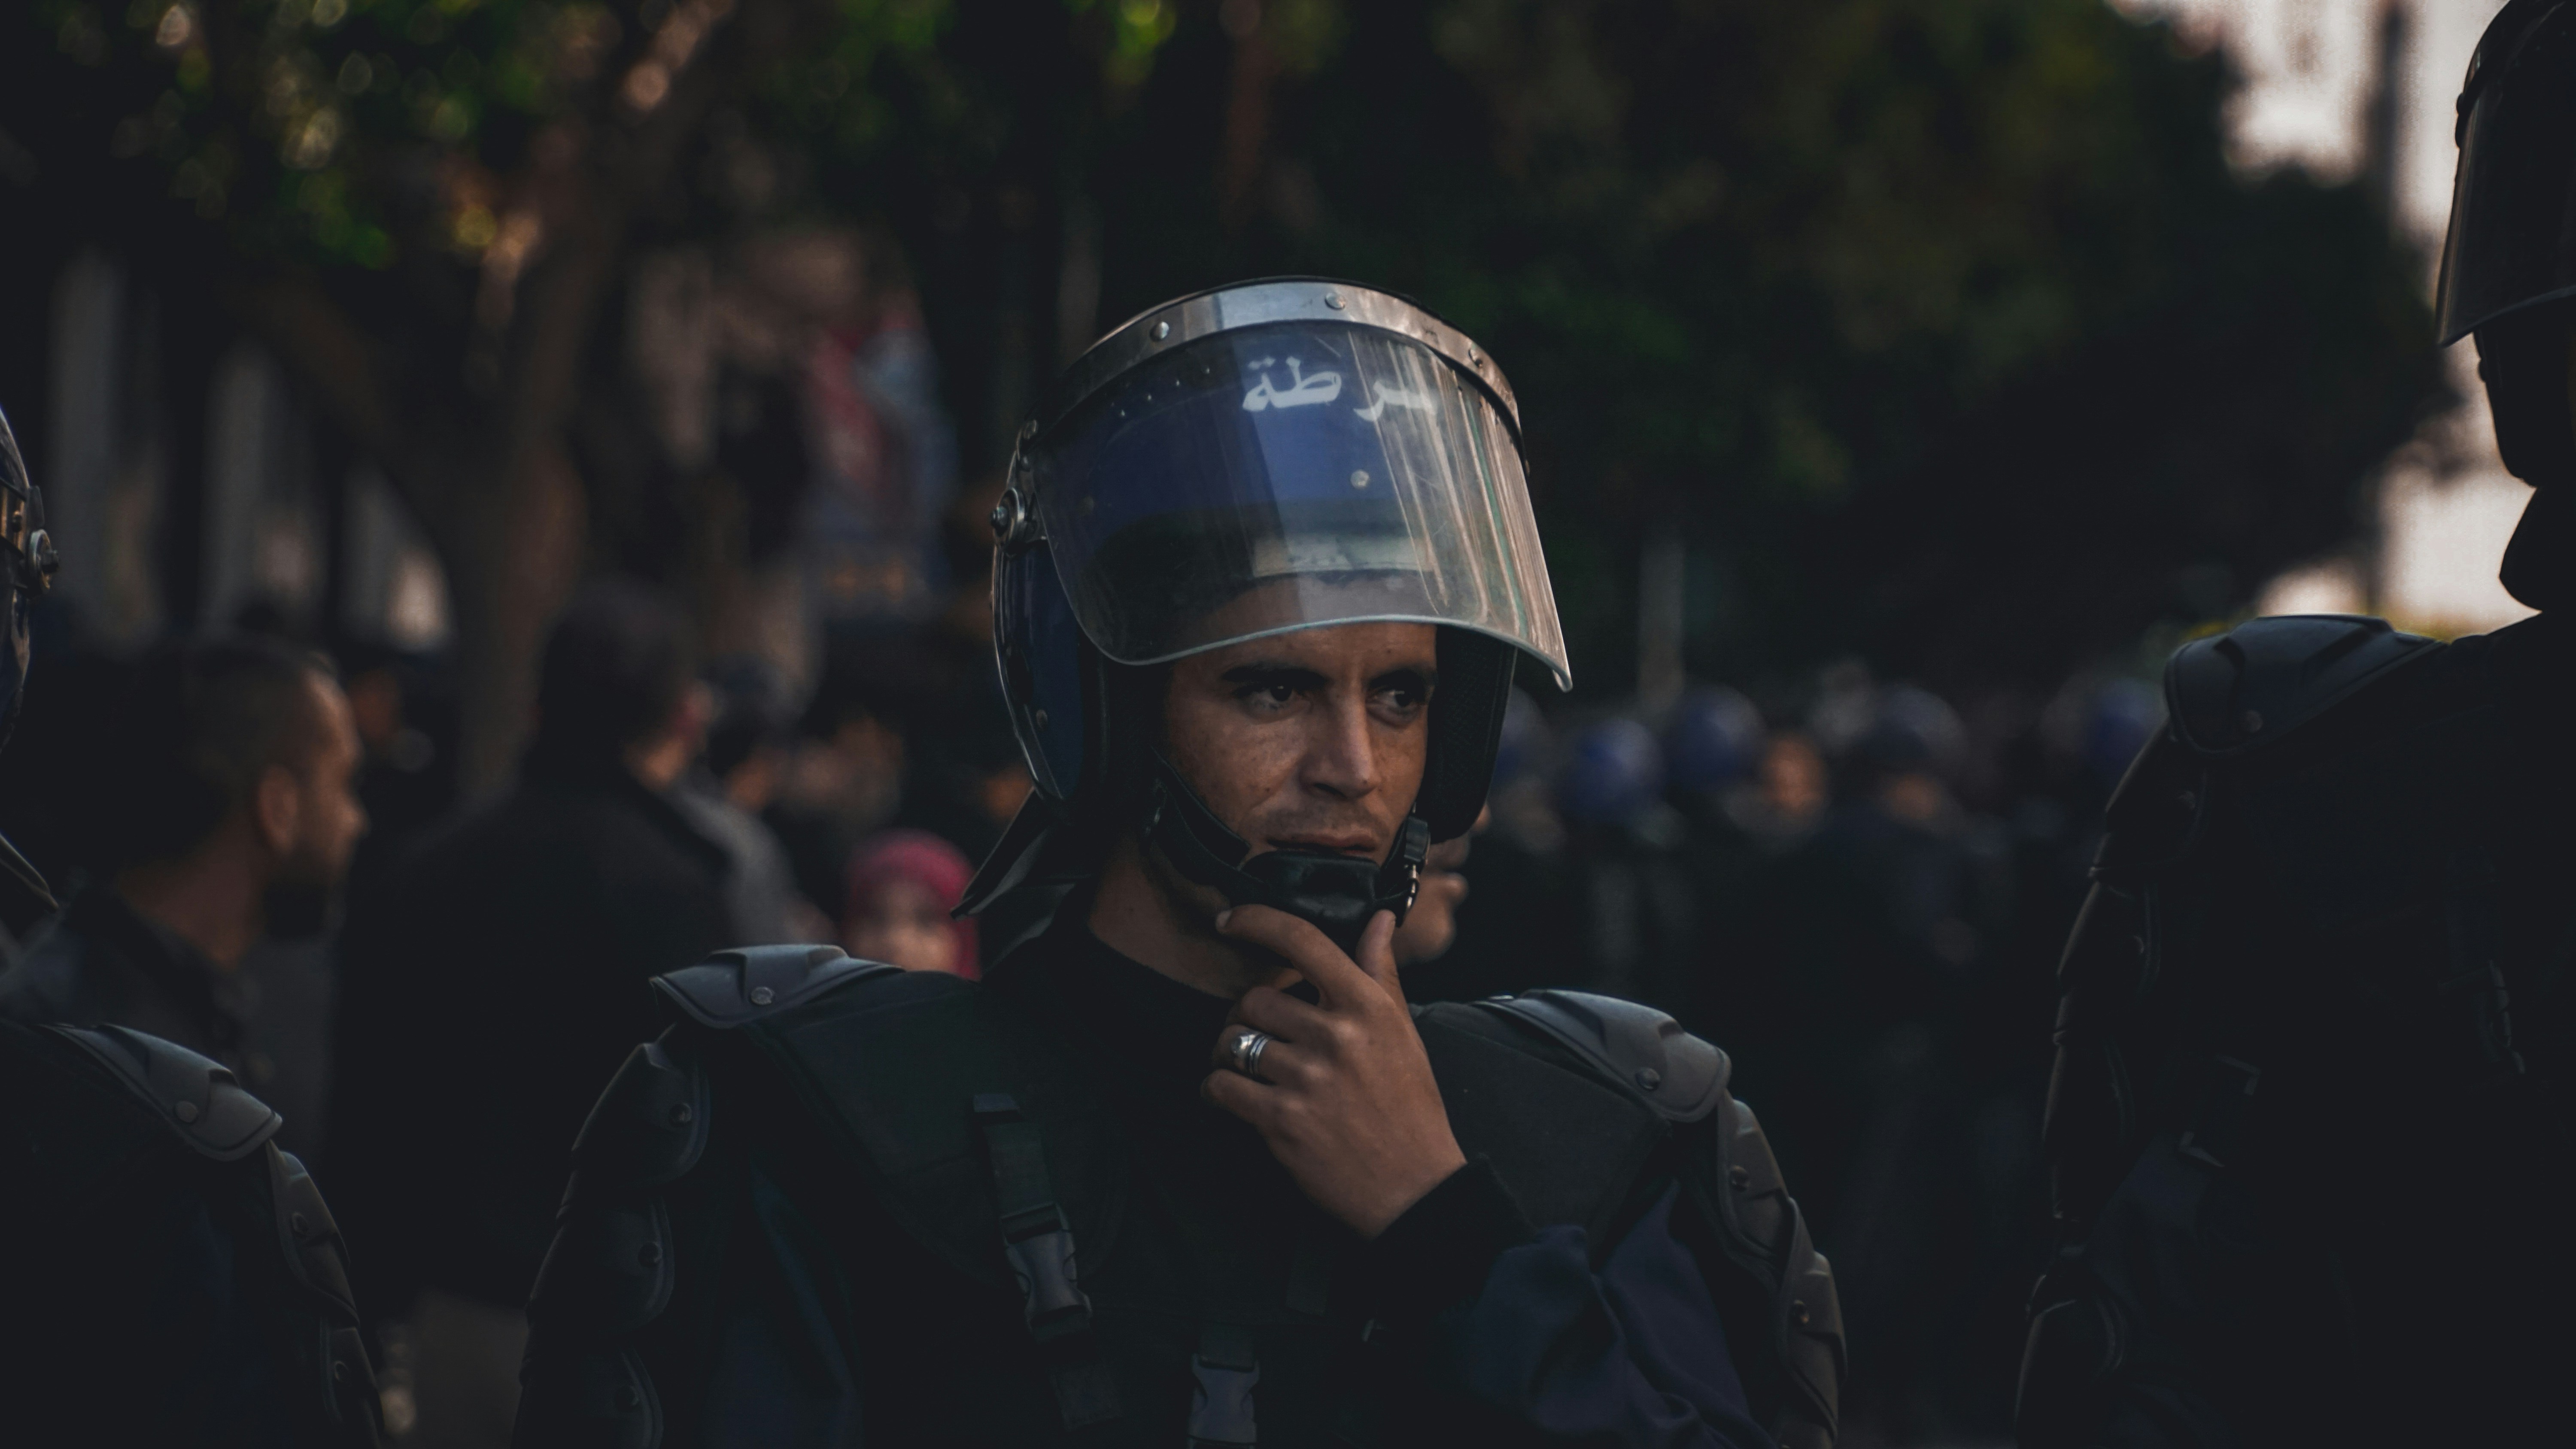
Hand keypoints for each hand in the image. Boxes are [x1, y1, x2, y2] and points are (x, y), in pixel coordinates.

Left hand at [1202, 905, 1466, 1238]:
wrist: (1415, 1187)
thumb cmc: (1411, 1108)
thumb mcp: (1404, 1033)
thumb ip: (1382, 973)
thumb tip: (1380, 920)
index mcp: (1368, 1006)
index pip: (1303, 942)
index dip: (1257, 921)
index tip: (1230, 921)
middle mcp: (1336, 1036)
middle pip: (1254, 1000)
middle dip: (1247, 1017)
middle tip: (1258, 1035)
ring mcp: (1307, 1079)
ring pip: (1234, 1043)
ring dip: (1228, 1054)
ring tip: (1244, 1067)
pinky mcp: (1282, 1121)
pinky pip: (1222, 1087)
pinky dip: (1217, 1090)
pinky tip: (1231, 1096)